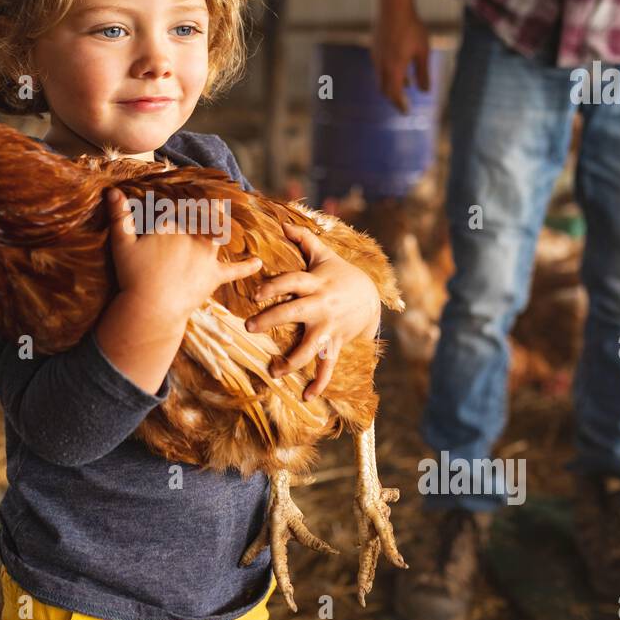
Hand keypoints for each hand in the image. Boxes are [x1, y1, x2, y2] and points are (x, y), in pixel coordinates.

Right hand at [106, 187, 261, 324]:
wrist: (151, 309)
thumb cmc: (133, 277)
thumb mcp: (123, 245)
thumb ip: (120, 217)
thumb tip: (111, 191)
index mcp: (171, 226)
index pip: (178, 208)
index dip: (182, 201)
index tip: (186, 194)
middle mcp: (192, 237)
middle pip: (203, 217)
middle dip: (209, 208)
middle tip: (217, 201)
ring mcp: (205, 257)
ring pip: (219, 236)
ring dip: (226, 228)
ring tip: (231, 220)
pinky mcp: (213, 277)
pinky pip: (233, 271)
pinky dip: (246, 267)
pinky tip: (258, 262)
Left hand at [244, 222, 380, 399]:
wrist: (369, 299)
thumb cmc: (340, 274)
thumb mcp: (324, 255)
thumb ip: (303, 239)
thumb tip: (283, 222)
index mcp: (315, 283)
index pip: (292, 282)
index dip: (274, 286)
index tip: (256, 293)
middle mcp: (320, 306)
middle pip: (294, 313)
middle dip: (271, 320)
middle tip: (249, 327)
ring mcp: (329, 328)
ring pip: (310, 347)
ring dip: (292, 360)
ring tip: (274, 370)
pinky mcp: (335, 344)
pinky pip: (328, 367)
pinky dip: (319, 383)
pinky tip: (307, 397)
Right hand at [373, 2, 429, 114]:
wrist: (393, 5)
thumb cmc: (411, 27)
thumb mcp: (423, 51)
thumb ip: (423, 73)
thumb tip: (425, 92)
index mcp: (393, 69)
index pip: (394, 94)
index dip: (400, 104)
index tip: (407, 112)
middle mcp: (381, 65)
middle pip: (385, 89)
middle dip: (394, 98)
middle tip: (403, 104)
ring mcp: (376, 56)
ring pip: (382, 78)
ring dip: (393, 84)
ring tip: (406, 85)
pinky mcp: (374, 47)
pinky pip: (380, 67)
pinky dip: (389, 73)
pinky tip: (400, 66)